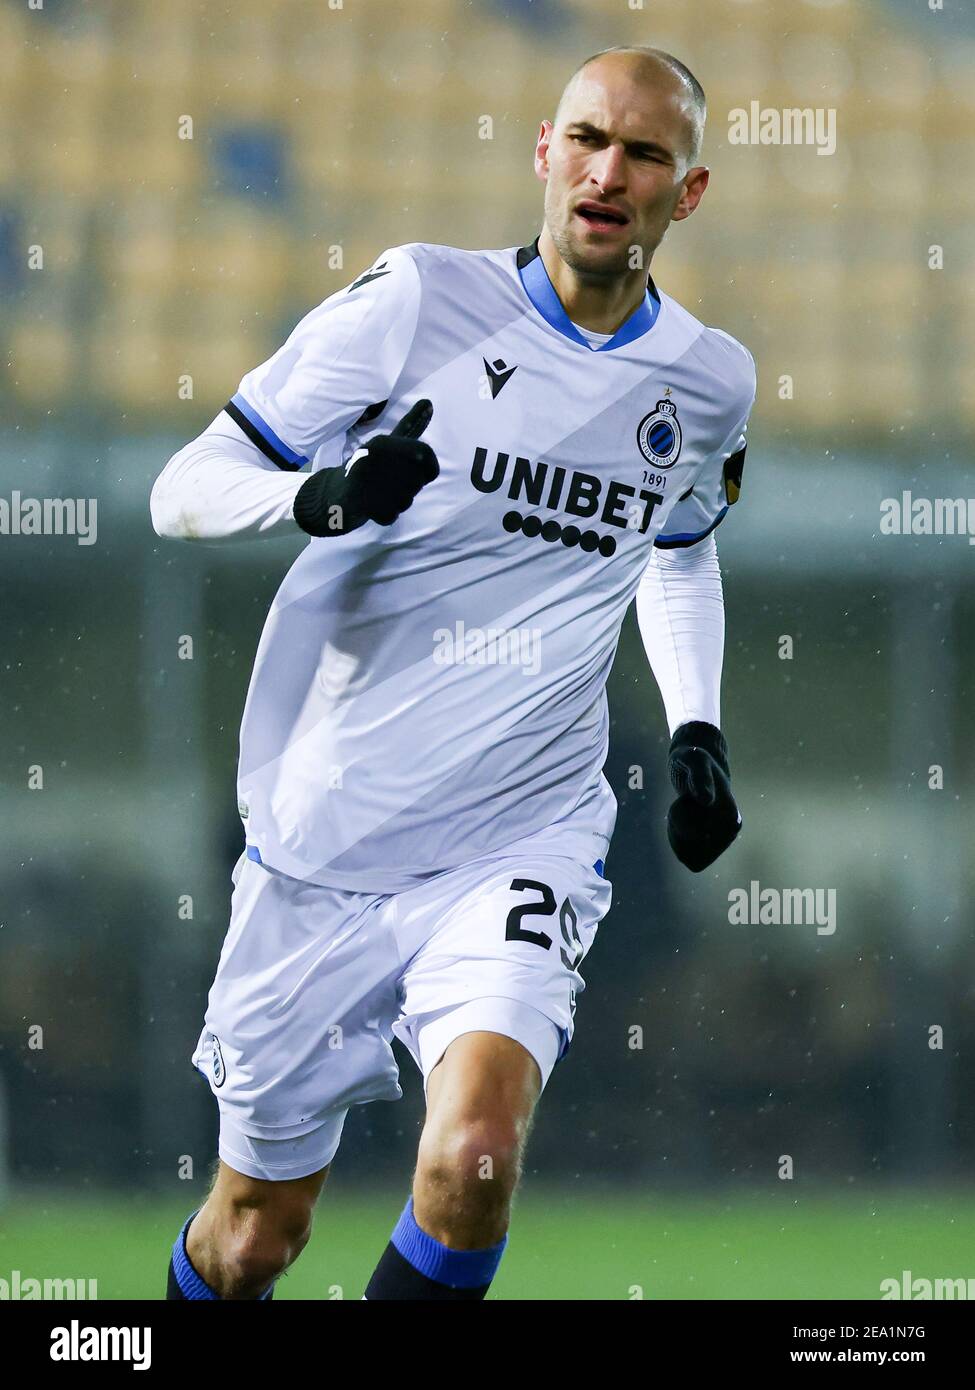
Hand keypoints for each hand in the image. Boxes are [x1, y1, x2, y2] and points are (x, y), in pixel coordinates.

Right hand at [293, 399, 438, 535]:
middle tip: (391, 481)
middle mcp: (378, 459)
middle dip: (410, 485)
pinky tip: (374, 505)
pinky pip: (393, 515)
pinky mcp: (366, 505)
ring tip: (380, 491)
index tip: (418, 470)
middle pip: (418, 480)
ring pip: (407, 499)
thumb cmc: (367, 464)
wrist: (336, 491)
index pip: (426, 454)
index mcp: (384, 442)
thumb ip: (411, 425)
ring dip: (399, 500)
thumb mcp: (388, 441)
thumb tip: (430, 402)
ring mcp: (371, 482)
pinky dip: (387, 514)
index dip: (428, 466)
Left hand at [666, 721, 741, 871]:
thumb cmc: (694, 760)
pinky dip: (677, 841)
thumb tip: (706, 801)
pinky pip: (686, 857)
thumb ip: (700, 776)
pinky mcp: (711, 845)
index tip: (686, 798)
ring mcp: (721, 840)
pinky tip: (681, 822)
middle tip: (684, 803)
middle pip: (690, 849)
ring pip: (687, 856)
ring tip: (685, 811)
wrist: (698, 766)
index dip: (680, 819)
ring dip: (677, 835)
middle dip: (677, 826)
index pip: (696, 837)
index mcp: (730, 815)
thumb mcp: (694, 760)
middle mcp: (730, 832)